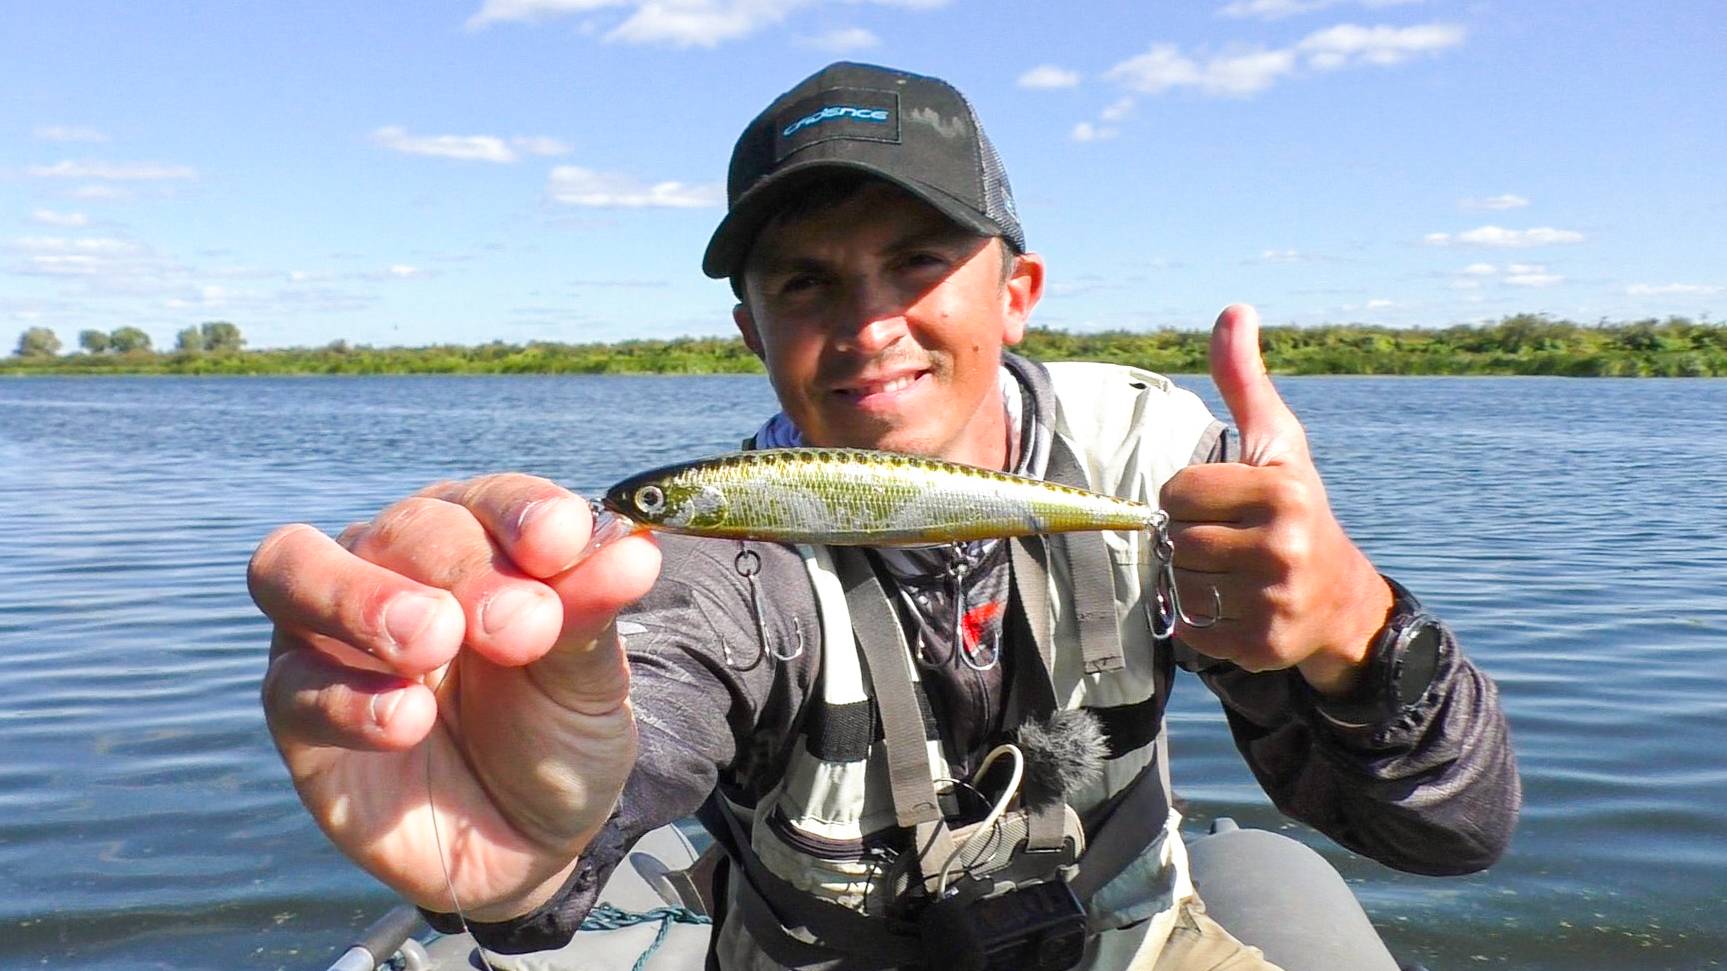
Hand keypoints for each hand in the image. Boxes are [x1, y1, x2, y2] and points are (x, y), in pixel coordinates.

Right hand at [249, 475, 659, 918]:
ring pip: (293, 569)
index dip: (521, 511)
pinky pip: (294, 685)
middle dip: (461, 567)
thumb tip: (637, 550)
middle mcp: (392, 566)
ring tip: (430, 639)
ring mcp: (333, 636)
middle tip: (518, 627)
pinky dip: (349, 697)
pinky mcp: (297, 712)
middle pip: (401, 527)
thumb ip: (592, 616)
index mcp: (475, 540)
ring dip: (363, 597)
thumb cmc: (554, 735)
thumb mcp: (590, 681)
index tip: (562, 542)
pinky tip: (409, 720)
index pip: (487, 500)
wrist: (530, 843)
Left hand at [1159, 304, 1392, 695]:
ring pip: (1180, 585)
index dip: (1186, 499)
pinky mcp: (1261, 646)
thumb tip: (1234, 310)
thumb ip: (1246, 380)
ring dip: (1194, 580)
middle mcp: (1284, 546)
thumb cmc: (1294, 508)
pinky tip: (1238, 606)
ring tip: (1235, 572)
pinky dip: (1201, 623)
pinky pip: (1190, 631)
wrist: (1340, 597)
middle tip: (1229, 541)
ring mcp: (1275, 600)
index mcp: (1283, 491)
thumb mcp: (1277, 442)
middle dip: (1189, 539)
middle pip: (1175, 541)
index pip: (1177, 494)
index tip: (1222, 503)